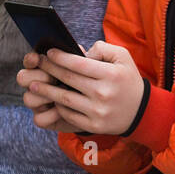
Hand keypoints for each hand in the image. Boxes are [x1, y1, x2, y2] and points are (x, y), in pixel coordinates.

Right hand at [18, 51, 86, 133]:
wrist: (99, 109)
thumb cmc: (92, 82)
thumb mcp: (90, 68)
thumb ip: (81, 58)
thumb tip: (79, 50)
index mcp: (44, 67)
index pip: (30, 60)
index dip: (31, 59)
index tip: (38, 58)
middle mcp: (37, 84)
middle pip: (22, 77)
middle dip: (38, 76)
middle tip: (54, 78)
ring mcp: (38, 102)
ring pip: (28, 98)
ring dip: (44, 96)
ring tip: (62, 94)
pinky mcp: (44, 119)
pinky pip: (39, 119)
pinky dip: (50, 115)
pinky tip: (62, 111)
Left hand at [19, 42, 145, 135]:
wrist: (140, 111)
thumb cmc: (127, 80)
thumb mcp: (123, 57)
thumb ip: (102, 48)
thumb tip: (79, 52)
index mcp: (110, 75)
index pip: (78, 63)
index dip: (59, 57)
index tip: (48, 53)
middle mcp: (103, 93)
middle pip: (68, 79)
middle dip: (49, 70)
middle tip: (37, 64)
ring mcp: (98, 111)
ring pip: (64, 99)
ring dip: (46, 91)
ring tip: (33, 85)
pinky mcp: (94, 125)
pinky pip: (69, 115)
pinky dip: (58, 106)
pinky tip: (51, 99)